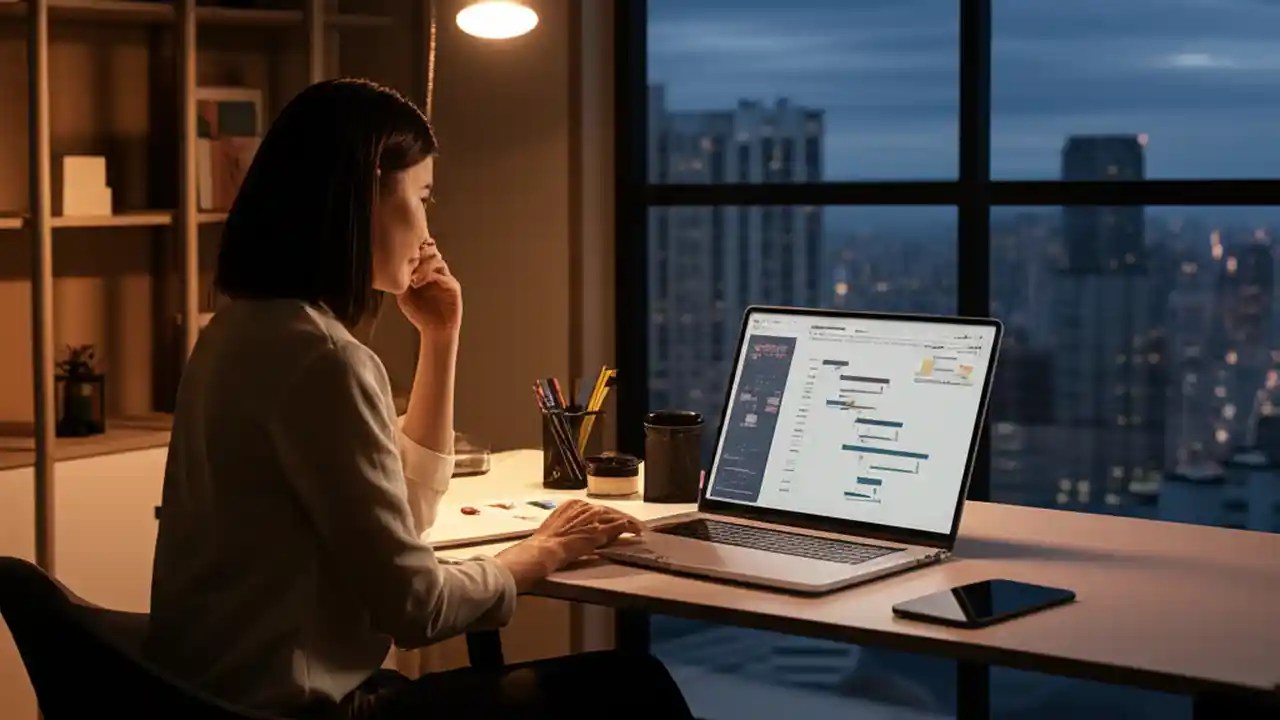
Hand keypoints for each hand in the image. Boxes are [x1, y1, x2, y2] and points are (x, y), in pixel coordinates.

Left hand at [397, 237, 461, 334]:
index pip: (423, 254)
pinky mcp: (453, 287)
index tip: (400, 254)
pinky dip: (429, 275)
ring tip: (411, 275)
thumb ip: (400, 283)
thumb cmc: (420, 314)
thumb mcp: (404, 296)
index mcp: (426, 272)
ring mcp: (446, 279)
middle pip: (432, 252)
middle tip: (408, 260)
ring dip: (423, 265)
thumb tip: (390, 269)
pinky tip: (417, 282)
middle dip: (420, 253)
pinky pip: (443, 276)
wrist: (435, 331)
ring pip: (437, 261)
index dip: (413, 250)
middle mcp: (437, 272)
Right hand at [495, 500, 644, 592]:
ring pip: (615, 516)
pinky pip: (618, 525)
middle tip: (634, 525)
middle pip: (608, 510)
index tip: (617, 520)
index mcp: (572, 504)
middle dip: (622, 517)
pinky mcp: (598, 530)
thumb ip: (574, 525)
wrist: (544, 550)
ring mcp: (592, 517)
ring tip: (639, 529)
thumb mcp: (559, 527)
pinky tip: (637, 531)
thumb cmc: (545, 543)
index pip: (596, 508)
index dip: (609, 515)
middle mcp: (584, 507)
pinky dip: (629, 527)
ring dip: (629, 523)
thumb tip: (586, 529)